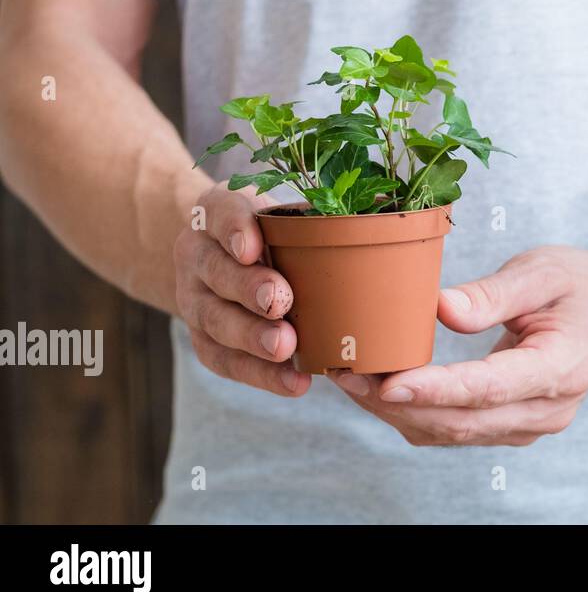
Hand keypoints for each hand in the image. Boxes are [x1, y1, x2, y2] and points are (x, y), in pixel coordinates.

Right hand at [172, 185, 311, 395]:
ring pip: (215, 319)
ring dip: (251, 336)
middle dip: (248, 288)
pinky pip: (226, 360)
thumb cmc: (278, 233)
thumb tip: (389, 209)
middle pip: (215, 270)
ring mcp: (194, 298)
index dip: (233, 228)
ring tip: (285, 347)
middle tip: (279, 301)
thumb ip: (323, 216)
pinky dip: (260, 374)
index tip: (251, 247)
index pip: (220, 211)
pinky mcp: (204, 339)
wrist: (230, 262)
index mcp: (218, 212)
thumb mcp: (291, 212)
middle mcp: (198, 254)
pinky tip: (293, 382)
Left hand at [328, 246, 587, 445]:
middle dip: (399, 405)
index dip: (436, 389)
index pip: (488, 388)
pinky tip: (384, 389)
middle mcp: (548, 409)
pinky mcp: (514, 426)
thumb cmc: (580, 283)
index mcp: (561, 368)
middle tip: (348, 375)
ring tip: (353, 380)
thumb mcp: (542, 271)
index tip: (388, 383)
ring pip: (454, 433)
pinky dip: (418, 414)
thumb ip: (493, 294)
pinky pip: (458, 431)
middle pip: (463, 422)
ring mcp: (532, 425)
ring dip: (401, 414)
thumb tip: (440, 309)